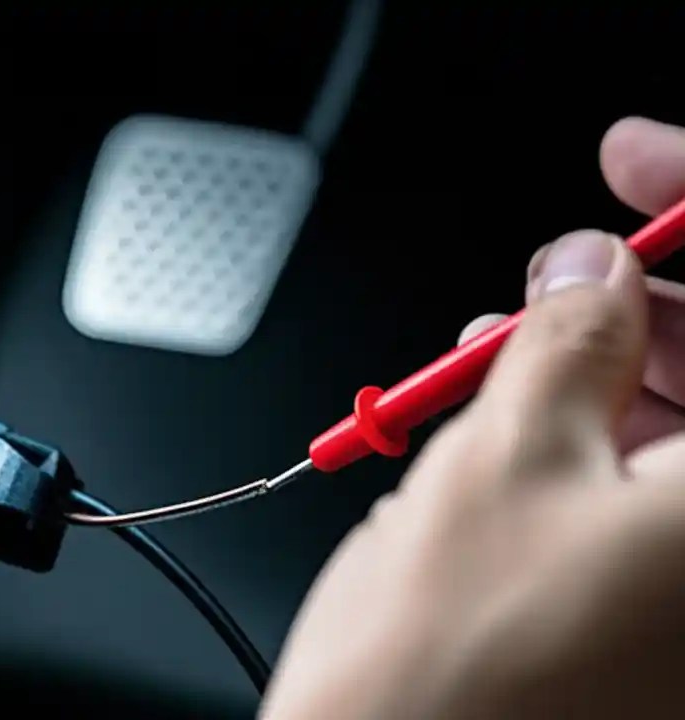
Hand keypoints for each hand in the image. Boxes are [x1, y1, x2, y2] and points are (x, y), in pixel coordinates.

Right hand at [259, 116, 684, 719]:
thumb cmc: (451, 679)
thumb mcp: (502, 458)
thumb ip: (564, 339)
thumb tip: (589, 277)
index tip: (636, 168)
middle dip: (643, 305)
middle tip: (556, 275)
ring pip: (682, 439)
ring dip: (598, 375)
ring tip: (495, 356)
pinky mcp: (654, 631)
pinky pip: (645, 503)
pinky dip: (585, 446)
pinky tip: (511, 425)